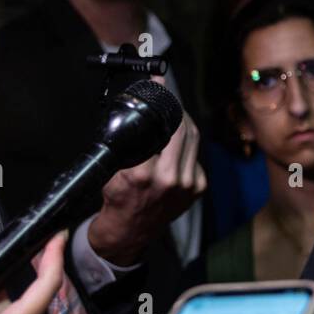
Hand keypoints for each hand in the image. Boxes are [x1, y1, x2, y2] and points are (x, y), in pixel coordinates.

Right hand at [88, 108, 206, 265]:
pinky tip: (178, 142)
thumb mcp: (114, 168)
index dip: (165, 102)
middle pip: (185, 129)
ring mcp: (189, 185)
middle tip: (170, 97)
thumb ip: (130, 145)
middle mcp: (171, 179)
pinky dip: (187, 146)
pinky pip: (196, 156)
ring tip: (175, 115)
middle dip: (179, 108)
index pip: (164, 126)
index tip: (161, 84)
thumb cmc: (119, 198)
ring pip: (194, 141)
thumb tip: (142, 115)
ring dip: (186, 124)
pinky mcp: (198, 188)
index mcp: (144, 173)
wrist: (131, 230)